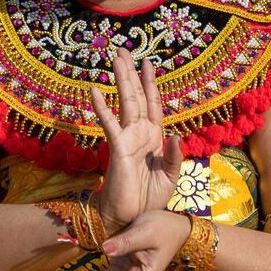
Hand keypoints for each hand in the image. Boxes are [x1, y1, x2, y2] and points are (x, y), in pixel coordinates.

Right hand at [92, 49, 183, 234]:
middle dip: (132, 73)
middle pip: (137, 97)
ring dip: (121, 80)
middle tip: (124, 50)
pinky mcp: (118, 149)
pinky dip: (102, 108)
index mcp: (154, 138)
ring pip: (125, 103)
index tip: (149, 63)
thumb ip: (174, 156)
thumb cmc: (149, 200)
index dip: (151, 84)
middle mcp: (140, 134)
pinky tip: (94, 91)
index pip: (153, 105)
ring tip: (115, 58)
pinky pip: (110, 124)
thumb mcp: (171, 177)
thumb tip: (175, 135)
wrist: (131, 220)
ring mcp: (128, 140)